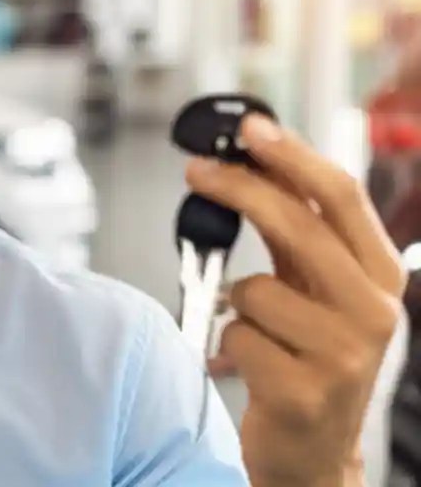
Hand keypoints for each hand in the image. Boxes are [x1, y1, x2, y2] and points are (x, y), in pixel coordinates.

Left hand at [186, 114, 404, 486]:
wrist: (314, 448)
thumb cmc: (307, 353)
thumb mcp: (314, 285)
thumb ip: (294, 228)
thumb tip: (253, 159)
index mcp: (380, 275)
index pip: (342, 196)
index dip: (293, 155)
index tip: (250, 128)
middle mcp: (374, 311)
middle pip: (299, 226)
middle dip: (240, 189)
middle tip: (197, 170)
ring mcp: (344, 356)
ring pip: (254, 290)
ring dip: (235, 303)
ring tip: (256, 331)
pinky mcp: (304, 392)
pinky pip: (235, 337)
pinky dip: (225, 344)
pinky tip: (251, 365)